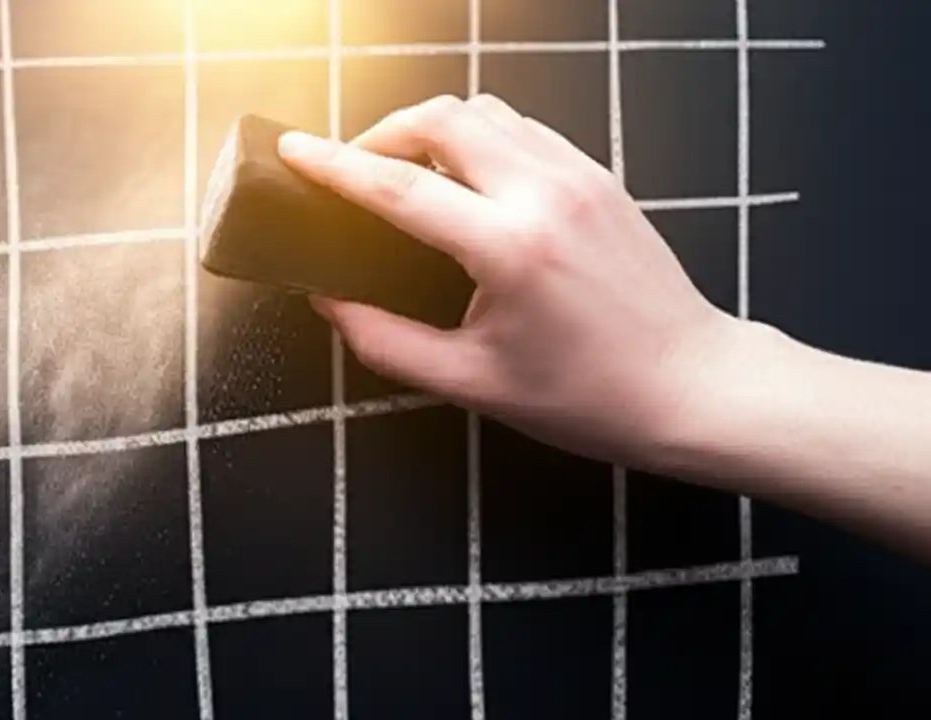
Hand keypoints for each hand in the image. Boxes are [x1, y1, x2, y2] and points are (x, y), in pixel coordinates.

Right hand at [277, 94, 747, 468]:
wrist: (692, 386)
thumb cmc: (587, 397)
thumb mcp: (471, 383)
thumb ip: (385, 341)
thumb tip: (329, 302)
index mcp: (509, 249)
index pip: (399, 187)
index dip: (334, 165)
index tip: (293, 149)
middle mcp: (545, 194)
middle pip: (442, 118)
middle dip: (383, 133)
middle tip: (355, 171)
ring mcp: (579, 176)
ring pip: (486, 110)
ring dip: (434, 129)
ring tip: (407, 173)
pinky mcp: (600, 176)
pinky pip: (524, 129)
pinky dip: (480, 137)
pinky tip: (467, 180)